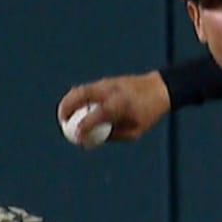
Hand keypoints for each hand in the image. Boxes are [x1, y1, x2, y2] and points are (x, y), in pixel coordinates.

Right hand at [55, 71, 171, 143]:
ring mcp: (107, 83)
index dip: (84, 126)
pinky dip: (76, 96)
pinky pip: (86, 88)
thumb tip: (91, 141)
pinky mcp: (106, 80)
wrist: (158, 89)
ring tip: (63, 115)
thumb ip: (113, 135)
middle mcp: (111, 91)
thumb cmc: (148, 114)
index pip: (96, 115)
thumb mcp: (135, 131)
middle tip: (62, 122)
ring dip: (68, 101)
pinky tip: (73, 107)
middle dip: (67, 108)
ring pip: (81, 89)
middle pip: (82, 96)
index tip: (77, 137)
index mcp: (120, 105)